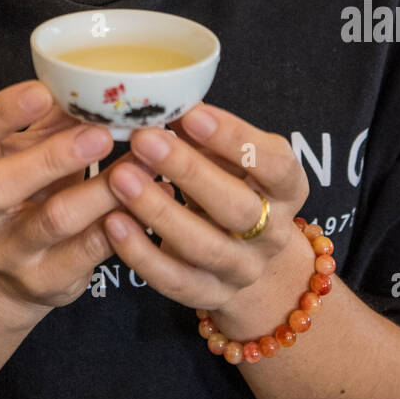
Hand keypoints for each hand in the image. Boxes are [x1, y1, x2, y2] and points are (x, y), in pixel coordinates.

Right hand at [0, 80, 170, 323]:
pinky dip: (121, 223)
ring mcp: (7, 252)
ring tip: (140, 165)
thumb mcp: (21, 152)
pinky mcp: (44, 281)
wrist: (4, 274)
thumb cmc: (22, 191)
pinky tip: (149, 199)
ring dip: (100, 189)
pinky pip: (87, 252)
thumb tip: (92, 82)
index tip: (42, 90)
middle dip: (50, 158)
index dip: (1, 113)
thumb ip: (48, 121)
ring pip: (53, 220)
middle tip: (99, 134)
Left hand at [101, 103, 309, 320]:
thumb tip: (158, 103)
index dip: (235, 139)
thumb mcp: (231, 158)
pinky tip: (113, 223)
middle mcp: (272, 233)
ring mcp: (243, 270)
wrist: (248, 259)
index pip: (275, 164)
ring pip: (204, 247)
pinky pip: (176, 281)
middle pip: (237, 207)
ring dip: (158, 211)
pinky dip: (142, 254)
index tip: (191, 115)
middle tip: (144, 139)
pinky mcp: (210, 296)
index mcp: (286, 188)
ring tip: (119, 177)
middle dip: (188, 171)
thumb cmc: (231, 186)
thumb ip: (204, 134)